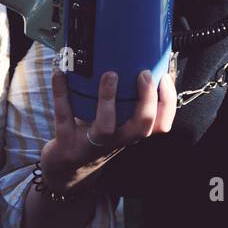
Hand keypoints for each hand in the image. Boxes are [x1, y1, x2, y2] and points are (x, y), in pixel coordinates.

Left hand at [42, 68, 176, 193]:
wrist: (67, 166)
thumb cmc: (96, 136)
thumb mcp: (116, 120)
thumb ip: (127, 99)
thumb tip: (138, 60)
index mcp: (131, 132)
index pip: (160, 124)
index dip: (167, 102)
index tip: (164, 77)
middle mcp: (116, 140)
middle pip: (142, 127)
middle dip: (147, 100)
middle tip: (144, 74)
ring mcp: (91, 143)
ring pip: (105, 126)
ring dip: (108, 98)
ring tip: (109, 74)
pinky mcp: (66, 142)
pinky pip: (64, 115)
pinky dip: (61, 92)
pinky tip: (59, 73)